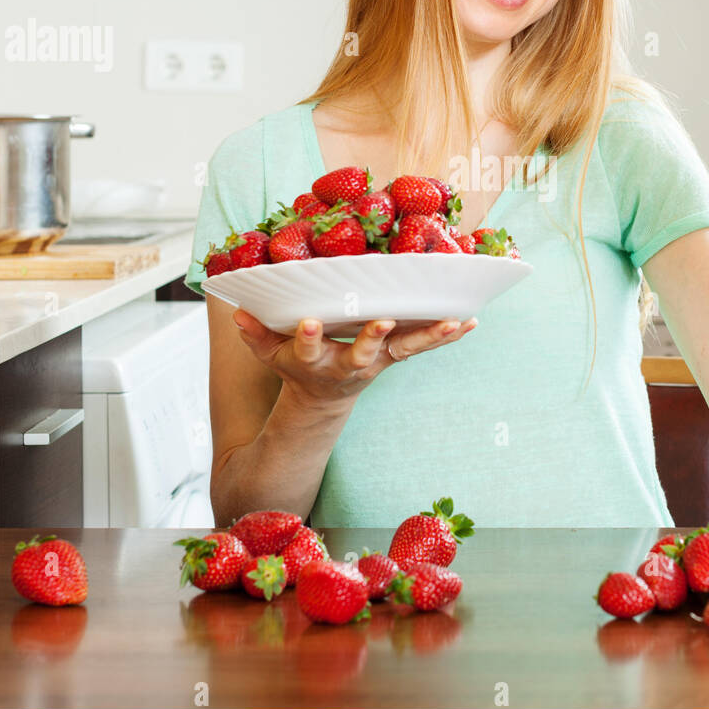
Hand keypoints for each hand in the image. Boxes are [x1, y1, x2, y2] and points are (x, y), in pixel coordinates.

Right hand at [232, 312, 477, 405]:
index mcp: (315, 361)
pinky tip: (472, 320)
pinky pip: (426, 345)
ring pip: (406, 348)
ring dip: (430, 335)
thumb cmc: (297, 366)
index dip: (308, 337)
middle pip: (362, 353)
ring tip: (455, 321)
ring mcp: (378, 360)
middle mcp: (350, 363)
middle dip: (371, 338)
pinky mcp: (397, 356)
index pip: (308, 348)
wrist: (324, 398)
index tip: (309, 322)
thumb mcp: (269, 355)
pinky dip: (448, 335)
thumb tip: (236, 311)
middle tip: (383, 322)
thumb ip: (255, 335)